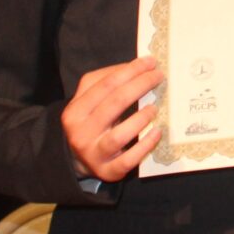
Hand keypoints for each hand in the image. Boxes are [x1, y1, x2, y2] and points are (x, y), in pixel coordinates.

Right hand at [59, 56, 163, 182]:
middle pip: (114, 104)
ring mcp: (94, 154)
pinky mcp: (108, 171)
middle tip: (158, 77)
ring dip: (141, 118)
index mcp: (75, 110)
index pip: (105, 85)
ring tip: (155, 107)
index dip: (130, 70)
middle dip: (140, 86)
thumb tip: (140, 67)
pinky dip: (145, 145)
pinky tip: (157, 132)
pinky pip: (129, 159)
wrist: (76, 160)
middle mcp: (81, 132)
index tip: (150, 62)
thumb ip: (107, 82)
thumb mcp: (88, 101)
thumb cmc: (90, 123)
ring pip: (119, 135)